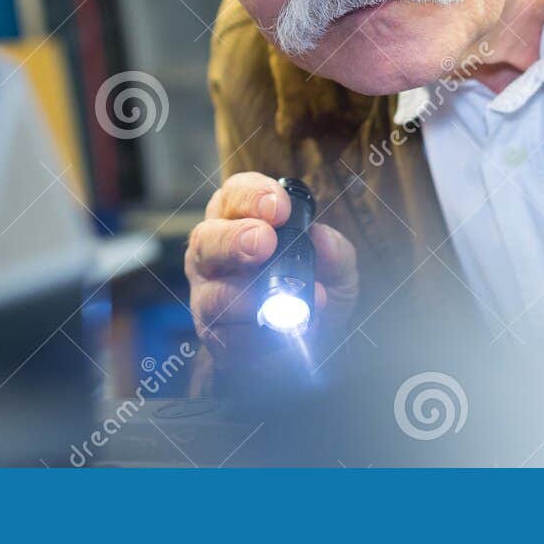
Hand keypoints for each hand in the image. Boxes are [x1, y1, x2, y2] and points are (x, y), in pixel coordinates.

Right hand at [186, 172, 358, 363]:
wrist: (299, 348)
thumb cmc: (309, 290)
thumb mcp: (336, 269)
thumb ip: (336, 252)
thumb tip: (324, 239)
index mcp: (239, 220)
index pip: (235, 195)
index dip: (254, 196)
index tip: (280, 208)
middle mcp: (214, 253)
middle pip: (207, 238)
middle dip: (235, 238)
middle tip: (264, 242)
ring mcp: (208, 295)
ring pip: (214, 292)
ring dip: (251, 296)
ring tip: (285, 300)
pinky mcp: (214, 335)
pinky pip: (229, 335)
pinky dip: (260, 333)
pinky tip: (286, 330)